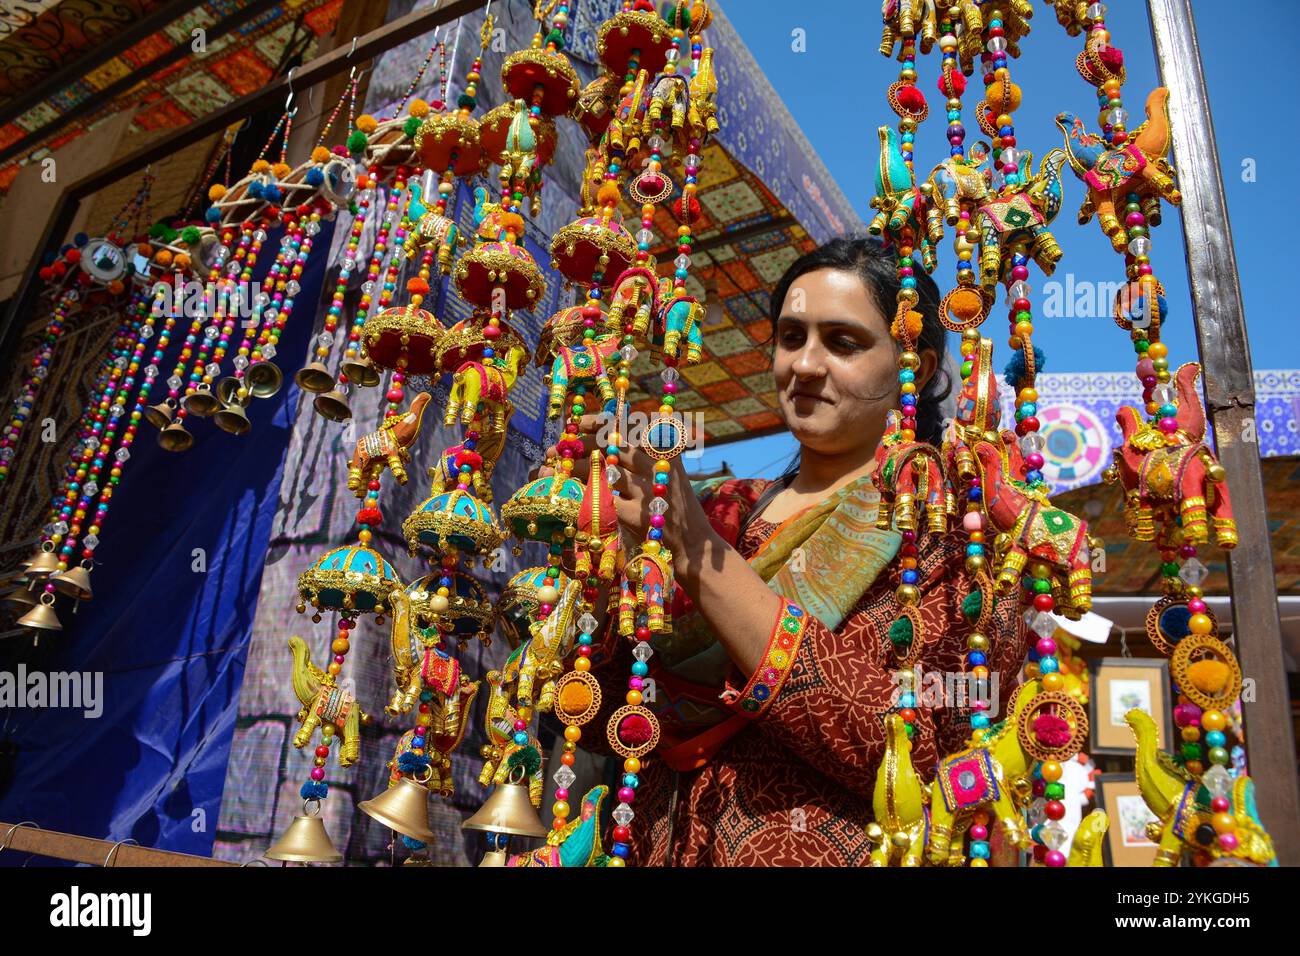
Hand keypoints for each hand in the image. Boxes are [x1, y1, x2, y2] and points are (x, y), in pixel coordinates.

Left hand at [533, 413, 713, 564]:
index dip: (599, 423)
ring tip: (555, 470)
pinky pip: (599, 501)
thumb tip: (611, 432)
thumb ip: (649, 448)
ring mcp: (644, 491)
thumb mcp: (670, 470)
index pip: (627, 426)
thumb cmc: (674, 504)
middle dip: (580, 445)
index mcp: (663, 451)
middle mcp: (655, 466)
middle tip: (557, 450)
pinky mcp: (634, 515)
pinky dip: (580, 496)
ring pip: (601, 472)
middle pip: (610, 447)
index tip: (579, 424)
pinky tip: (567, 495)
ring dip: (575, 469)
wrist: (692, 541)